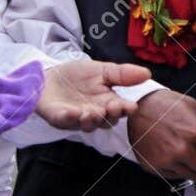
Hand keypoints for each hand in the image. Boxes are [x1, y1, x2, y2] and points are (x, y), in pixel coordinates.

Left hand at [34, 60, 151, 131]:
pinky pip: (66, 122)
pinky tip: (73, 112)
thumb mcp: (101, 70)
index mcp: (107, 102)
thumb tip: (147, 74)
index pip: (121, 110)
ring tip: (93, 112)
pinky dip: (70, 118)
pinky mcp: (59, 119)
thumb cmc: (76, 76)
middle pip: (106, 121)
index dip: (126, 110)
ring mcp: (77, 119)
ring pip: (88, 125)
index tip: (132, 107)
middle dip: (110, 115)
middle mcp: (95, 114)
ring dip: (92, 119)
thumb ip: (122, 74)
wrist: (47, 76)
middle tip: (112, 107)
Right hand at [128, 90, 195, 183]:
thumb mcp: (192, 105)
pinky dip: (184, 172)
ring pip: (194, 176)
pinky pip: (177, 176)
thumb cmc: (164, 105)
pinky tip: (184, 163)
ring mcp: (167, 160)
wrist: (136, 108)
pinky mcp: (155, 167)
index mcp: (195, 130)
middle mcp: (182, 148)